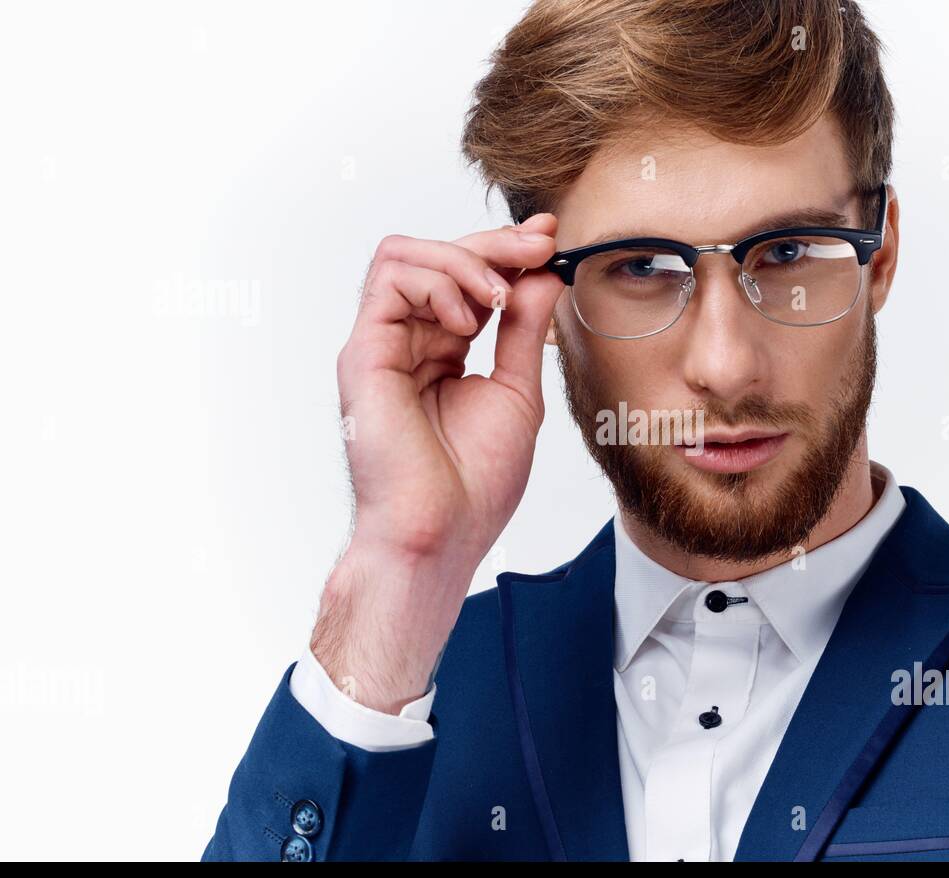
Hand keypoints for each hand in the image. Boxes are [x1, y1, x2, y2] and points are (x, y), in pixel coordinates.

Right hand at [312, 216, 563, 711]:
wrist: (441, 531)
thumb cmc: (475, 482)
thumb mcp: (516, 390)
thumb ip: (523, 330)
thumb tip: (542, 274)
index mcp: (442, 353)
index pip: (467, 280)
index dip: (507, 251)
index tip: (548, 239)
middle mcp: (407, 343)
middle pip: (439, 256)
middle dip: (495, 243)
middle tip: (538, 244)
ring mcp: (382, 345)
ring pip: (407, 255)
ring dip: (463, 260)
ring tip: (496, 300)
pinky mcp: (364, 352)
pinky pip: (389, 279)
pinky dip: (437, 281)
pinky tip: (468, 318)